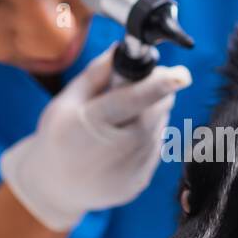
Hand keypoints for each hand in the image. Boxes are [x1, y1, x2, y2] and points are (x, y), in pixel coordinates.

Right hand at [0, 45, 190, 230]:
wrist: (55, 187)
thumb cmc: (58, 138)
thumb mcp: (65, 102)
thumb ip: (95, 75)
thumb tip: (121, 49)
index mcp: (93, 123)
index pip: (133, 100)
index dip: (159, 85)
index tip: (181, 75)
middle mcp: (117, 149)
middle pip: (155, 110)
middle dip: (156, 92)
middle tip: (139, 85)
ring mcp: (131, 169)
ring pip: (159, 127)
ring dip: (150, 115)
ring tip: (121, 120)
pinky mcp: (141, 181)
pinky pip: (156, 148)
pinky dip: (147, 137)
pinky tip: (122, 142)